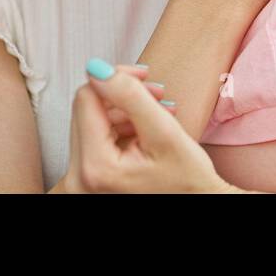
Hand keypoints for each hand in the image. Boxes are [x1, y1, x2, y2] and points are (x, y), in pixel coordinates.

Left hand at [58, 58, 238, 192]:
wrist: (198, 207)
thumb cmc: (188, 183)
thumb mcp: (164, 133)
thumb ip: (130, 96)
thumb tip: (97, 68)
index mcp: (94, 166)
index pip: (86, 98)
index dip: (115, 79)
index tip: (144, 77)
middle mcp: (78, 178)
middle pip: (86, 109)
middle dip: (122, 96)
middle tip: (157, 95)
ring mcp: (80, 181)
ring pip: (92, 121)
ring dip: (124, 110)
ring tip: (158, 112)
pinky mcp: (87, 179)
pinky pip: (95, 138)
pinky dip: (120, 127)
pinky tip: (145, 129)